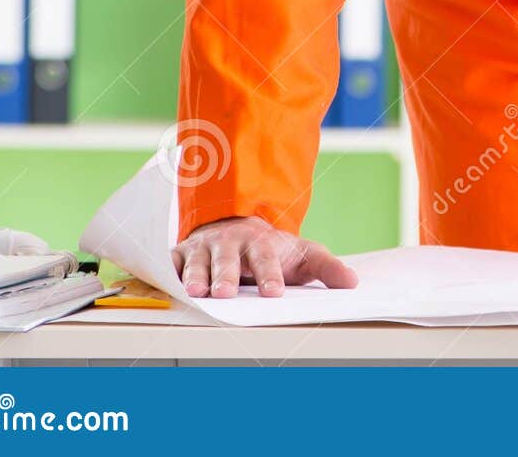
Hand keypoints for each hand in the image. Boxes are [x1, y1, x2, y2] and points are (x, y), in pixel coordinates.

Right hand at [170, 215, 359, 298]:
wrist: (235, 223)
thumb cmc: (272, 248)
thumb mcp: (302, 254)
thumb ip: (326, 268)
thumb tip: (353, 283)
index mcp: (261, 243)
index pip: (267, 258)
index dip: (270, 275)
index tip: (274, 292)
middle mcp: (230, 243)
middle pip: (229, 259)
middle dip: (226, 275)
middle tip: (224, 294)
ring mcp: (204, 247)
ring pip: (199, 260)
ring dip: (197, 275)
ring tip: (196, 292)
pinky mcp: (181, 254)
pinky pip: (171, 262)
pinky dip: (167, 271)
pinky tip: (164, 282)